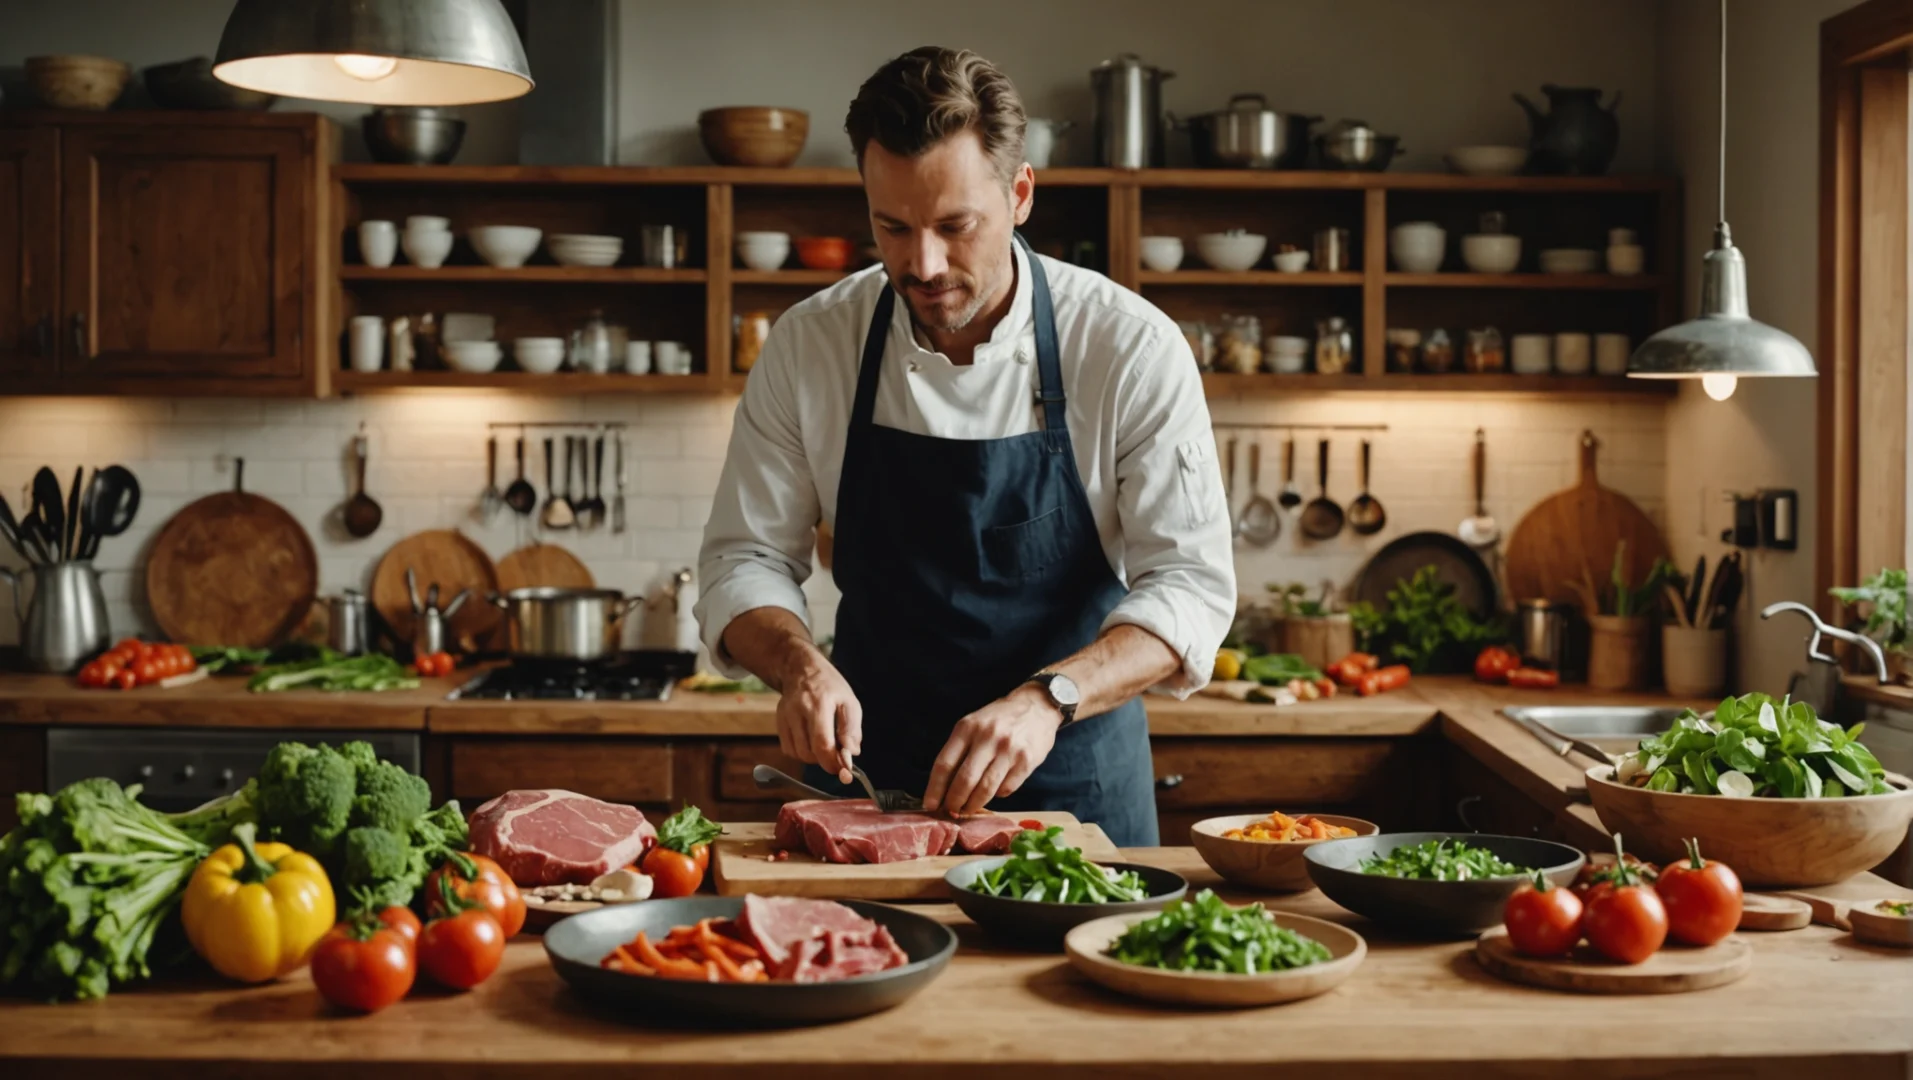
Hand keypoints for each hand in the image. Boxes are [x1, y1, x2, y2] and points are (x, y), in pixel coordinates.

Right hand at [774, 653, 861, 784]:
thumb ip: (852, 729)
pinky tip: (810, 741)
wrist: (801, 668)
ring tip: (824, 744)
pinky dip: (801, 752)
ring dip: (814, 757)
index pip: (822, 743)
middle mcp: (798, 710)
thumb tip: (851, 754)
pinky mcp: (778, 721)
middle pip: (809, 752)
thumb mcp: (849, 701)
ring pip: (798, 754)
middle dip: (826, 761)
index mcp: (819, 703)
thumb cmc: (830, 687)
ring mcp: (785, 716)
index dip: (833, 763)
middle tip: (837, 754)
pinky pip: (789, 749)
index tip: (845, 772)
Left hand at [924, 686, 1059, 816]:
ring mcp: (1008, 750)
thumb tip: (943, 787)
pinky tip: (994, 791)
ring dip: (973, 805)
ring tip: (967, 809)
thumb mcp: (974, 724)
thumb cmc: (999, 719)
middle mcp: (987, 738)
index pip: (944, 764)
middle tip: (950, 811)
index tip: (929, 805)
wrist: (1037, 705)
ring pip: (985, 790)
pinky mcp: (1027, 761)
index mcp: (967, 728)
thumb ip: (959, 750)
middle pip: (964, 780)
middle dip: (954, 802)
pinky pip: (1006, 789)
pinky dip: (997, 795)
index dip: (934, 789)